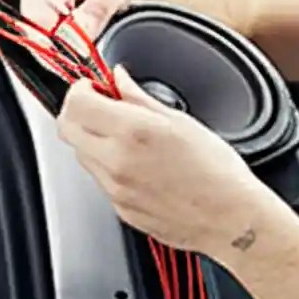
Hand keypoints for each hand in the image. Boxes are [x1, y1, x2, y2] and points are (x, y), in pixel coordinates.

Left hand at [56, 64, 278, 256]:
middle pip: (67, 129)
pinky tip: (138, 164)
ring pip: (81, 155)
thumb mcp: (180, 121)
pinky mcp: (119, 209)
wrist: (230, 219)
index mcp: (132, 132)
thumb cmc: (217, 172)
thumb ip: (139, 96)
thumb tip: (119, 79)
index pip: (76, 102)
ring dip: (94, 140)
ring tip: (127, 138)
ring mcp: (114, 189)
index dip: (81, 89)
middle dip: (79, 112)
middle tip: (102, 107)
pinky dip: (109, 167)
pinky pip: (100, 180)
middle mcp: (116, 162)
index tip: (94, 87)